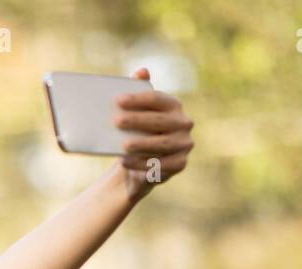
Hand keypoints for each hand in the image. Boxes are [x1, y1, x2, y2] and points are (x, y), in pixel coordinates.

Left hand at [113, 67, 193, 203]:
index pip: (156, 99)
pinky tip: (126, 162)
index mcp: (173, 105)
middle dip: (137, 120)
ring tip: (122, 146)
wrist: (140, 163)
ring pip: (162, 144)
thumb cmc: (137, 132)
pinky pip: (161, 165)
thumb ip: (139, 91)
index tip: (118, 101)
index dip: (137, 99)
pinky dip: (142, 164)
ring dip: (142, 144)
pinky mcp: (180, 164)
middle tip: (116, 122)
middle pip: (159, 121)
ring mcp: (184, 144)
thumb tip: (141, 71)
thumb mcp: (137, 112)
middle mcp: (184, 123)